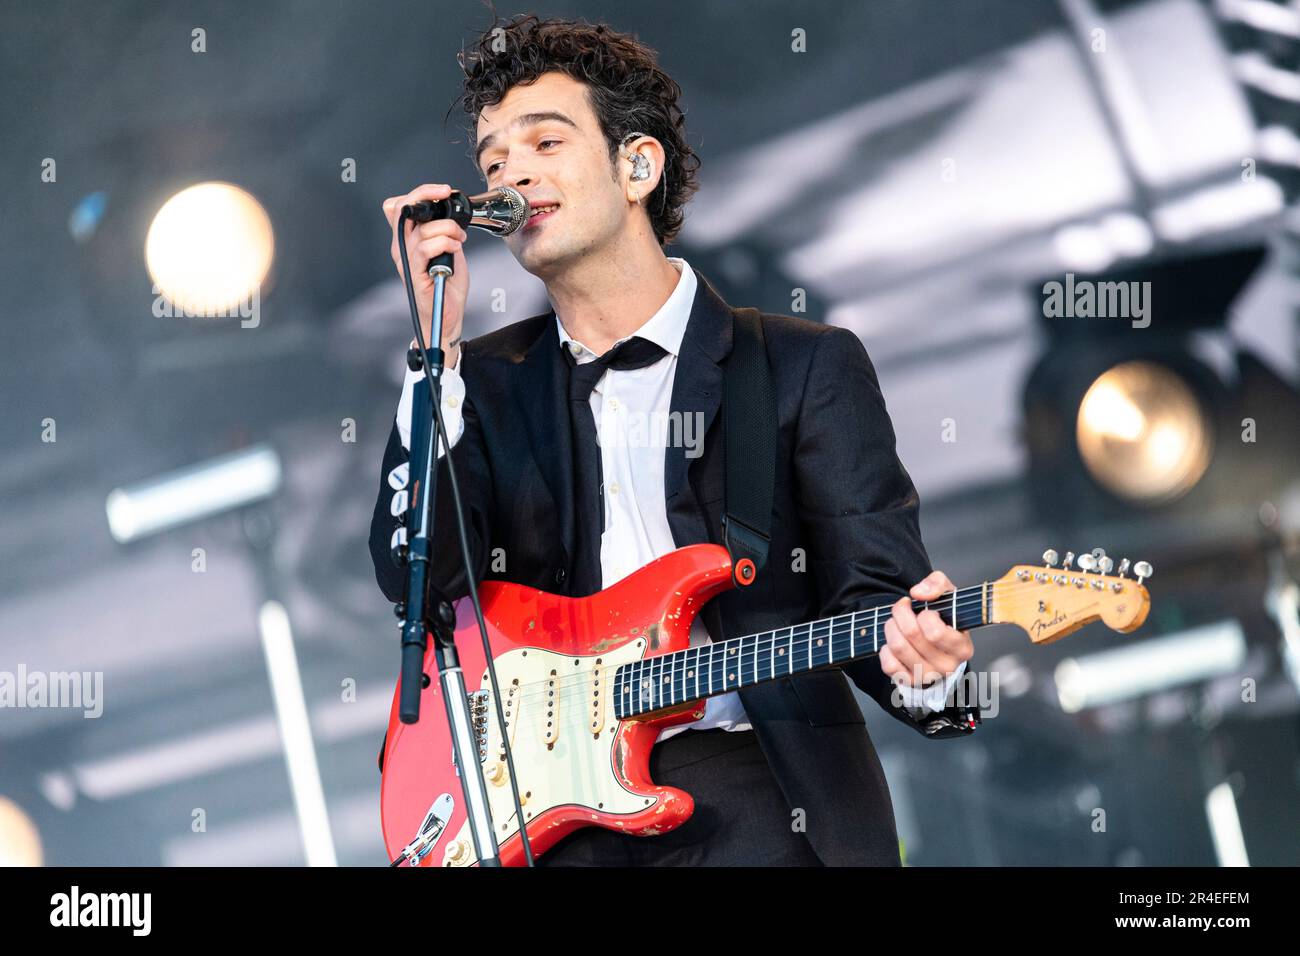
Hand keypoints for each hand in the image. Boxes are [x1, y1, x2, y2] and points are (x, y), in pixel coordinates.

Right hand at [383, 184, 468, 368]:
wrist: (447, 316)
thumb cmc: (447, 284)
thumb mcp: (448, 249)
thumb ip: (443, 230)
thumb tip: (449, 211)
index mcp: (407, 239)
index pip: (400, 206)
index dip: (420, 193)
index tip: (442, 191)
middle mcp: (401, 247)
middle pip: (402, 209)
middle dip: (426, 195)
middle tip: (445, 195)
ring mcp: (406, 261)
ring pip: (421, 230)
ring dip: (447, 229)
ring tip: (459, 239)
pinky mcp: (415, 275)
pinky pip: (424, 250)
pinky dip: (444, 244)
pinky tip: (455, 248)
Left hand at [878, 570, 973, 688]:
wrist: (937, 642)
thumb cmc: (944, 619)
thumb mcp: (948, 595)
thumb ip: (937, 584)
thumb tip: (919, 593)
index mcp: (962, 647)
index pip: (935, 632)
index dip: (925, 615)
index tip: (926, 610)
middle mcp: (947, 666)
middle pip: (911, 634)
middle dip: (901, 613)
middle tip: (903, 607)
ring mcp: (928, 676)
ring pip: (897, 646)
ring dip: (891, 627)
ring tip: (896, 622)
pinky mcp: (909, 681)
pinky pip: (888, 664)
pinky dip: (886, 649)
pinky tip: (894, 641)